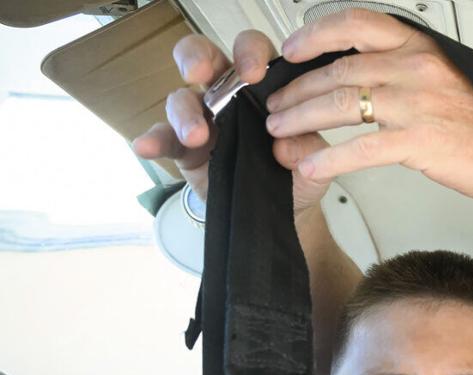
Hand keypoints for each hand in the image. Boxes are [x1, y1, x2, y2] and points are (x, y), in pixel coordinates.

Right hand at [131, 31, 330, 216]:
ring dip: (183, 113)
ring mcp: (202, 119)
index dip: (250, 53)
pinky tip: (147, 146)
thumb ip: (309, 150)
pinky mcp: (183, 147)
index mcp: (262, 87)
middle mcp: (228, 95)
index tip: (253, 72)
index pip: (252, 52)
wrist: (281, 211)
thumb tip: (289, 146)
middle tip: (200, 73)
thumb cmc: (295, 174)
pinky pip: (163, 138)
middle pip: (205, 57)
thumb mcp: (312, 163)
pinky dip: (153, 140)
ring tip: (194, 136)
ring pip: (180, 98)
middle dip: (198, 58)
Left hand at [264, 8, 472, 210]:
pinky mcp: (420, 141)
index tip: (291, 50)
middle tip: (278, 105)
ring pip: (341, 104)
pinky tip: (312, 166)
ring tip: (282, 131)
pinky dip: (330, 158)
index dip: (314, 35)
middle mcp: (416, 68)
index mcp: (422, 48)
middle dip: (297, 89)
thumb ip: (409, 69)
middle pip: (338, 69)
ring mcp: (417, 104)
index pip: (354, 24)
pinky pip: (361, 149)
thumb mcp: (450, 77)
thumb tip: (369, 73)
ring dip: (302, 119)